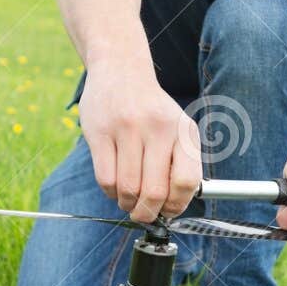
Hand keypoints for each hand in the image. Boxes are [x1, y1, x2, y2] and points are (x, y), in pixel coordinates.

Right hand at [78, 64, 201, 221]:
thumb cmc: (152, 111)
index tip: (168, 211)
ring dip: (127, 204)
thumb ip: (180, 163)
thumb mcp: (176, 129)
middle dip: (148, 213)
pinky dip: (110, 193)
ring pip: (128, 189)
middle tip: (143, 215)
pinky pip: (106, 179)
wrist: (121, 70)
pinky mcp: (100, 132)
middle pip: (154, 192)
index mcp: (183, 131)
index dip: (177, 206)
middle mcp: (158, 128)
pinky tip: (114, 187)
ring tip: (127, 201)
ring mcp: (128, 129)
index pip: (186, 181)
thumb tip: (173, 208)